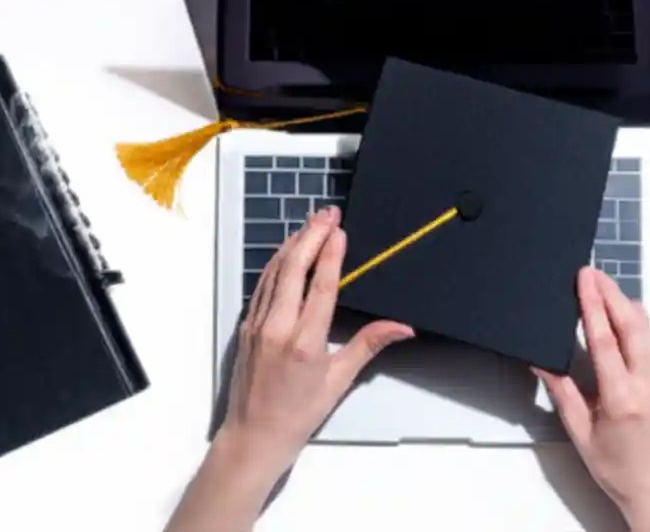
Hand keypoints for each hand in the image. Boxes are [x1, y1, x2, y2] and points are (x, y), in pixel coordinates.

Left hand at [167, 207, 413, 531]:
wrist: (253, 436)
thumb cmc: (297, 414)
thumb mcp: (339, 381)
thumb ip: (368, 346)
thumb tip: (402, 327)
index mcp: (304, 342)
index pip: (321, 287)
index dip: (331, 254)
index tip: (339, 230)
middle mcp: (277, 328)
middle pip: (294, 269)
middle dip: (311, 236)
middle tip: (327, 213)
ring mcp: (257, 324)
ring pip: (274, 272)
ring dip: (292, 244)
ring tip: (310, 223)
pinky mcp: (246, 326)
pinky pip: (261, 285)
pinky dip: (275, 263)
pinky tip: (286, 251)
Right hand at [534, 268, 649, 531]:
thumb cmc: (616, 468)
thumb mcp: (580, 432)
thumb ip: (562, 392)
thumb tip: (541, 360)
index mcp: (622, 398)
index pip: (605, 341)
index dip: (593, 306)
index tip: (584, 280)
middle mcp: (648, 384)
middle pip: (632, 325)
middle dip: (612, 294)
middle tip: (592, 272)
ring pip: (645, 332)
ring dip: (623, 306)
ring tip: (602, 287)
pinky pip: (649, 347)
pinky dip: (632, 327)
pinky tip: (617, 319)